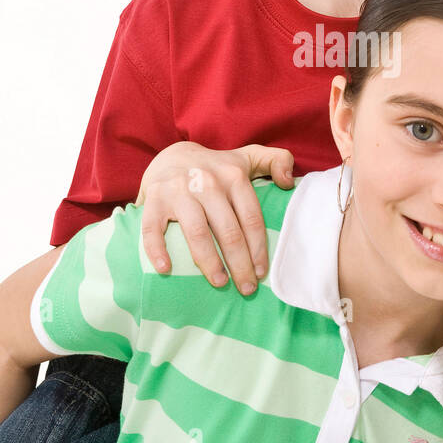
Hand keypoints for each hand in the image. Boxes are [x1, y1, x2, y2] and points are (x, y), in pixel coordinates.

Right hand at [136, 141, 295, 293]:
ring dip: (209, 262)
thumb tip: (289, 183)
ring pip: (197, 232)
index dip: (258, 248)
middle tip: (246, 289)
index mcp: (233, 176)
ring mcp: (179, 190)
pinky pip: (153, 227)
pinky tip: (165, 269)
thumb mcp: (248, 156)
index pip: (251, 218)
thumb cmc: (215, 166)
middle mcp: (207, 182)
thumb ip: (276, 160)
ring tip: (220, 283)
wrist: (171, 154)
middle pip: (228, 231)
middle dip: (239, 264)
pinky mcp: (154, 198)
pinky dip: (156, 249)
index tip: (261, 273)